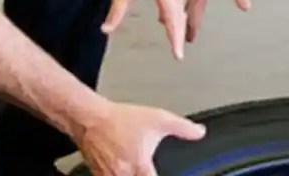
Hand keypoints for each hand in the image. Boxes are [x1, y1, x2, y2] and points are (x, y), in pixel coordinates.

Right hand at [74, 100, 206, 175]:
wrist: (90, 118)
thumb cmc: (118, 121)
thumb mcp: (157, 119)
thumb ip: (182, 127)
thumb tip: (199, 132)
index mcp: (141, 168)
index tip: (157, 173)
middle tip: (145, 169)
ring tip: (135, 168)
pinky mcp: (98, 175)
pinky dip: (117, 175)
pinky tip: (121, 169)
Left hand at [102, 0, 191, 58]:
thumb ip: (116, 12)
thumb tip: (105, 30)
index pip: (173, 23)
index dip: (175, 42)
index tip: (178, 57)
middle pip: (180, 18)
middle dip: (177, 35)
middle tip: (177, 54)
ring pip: (181, 9)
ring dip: (177, 23)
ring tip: (175, 38)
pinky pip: (180, 0)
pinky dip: (176, 10)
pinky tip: (167, 16)